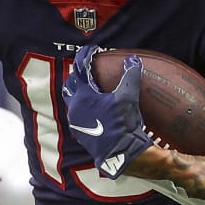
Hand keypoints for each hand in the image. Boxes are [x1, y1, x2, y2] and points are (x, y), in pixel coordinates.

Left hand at [61, 45, 151, 177]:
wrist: (120, 154)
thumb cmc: (122, 124)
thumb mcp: (128, 98)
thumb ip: (130, 77)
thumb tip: (133, 60)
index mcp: (83, 96)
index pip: (79, 69)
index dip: (84, 57)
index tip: (91, 50)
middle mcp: (75, 107)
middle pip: (71, 84)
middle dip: (77, 74)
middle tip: (87, 68)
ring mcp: (76, 121)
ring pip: (72, 100)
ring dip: (79, 91)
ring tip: (90, 87)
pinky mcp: (81, 133)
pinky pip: (77, 113)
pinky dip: (83, 106)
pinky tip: (94, 107)